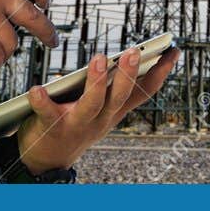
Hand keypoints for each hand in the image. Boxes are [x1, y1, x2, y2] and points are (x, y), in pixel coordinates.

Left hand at [14, 45, 180, 174]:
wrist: (46, 160)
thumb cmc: (75, 124)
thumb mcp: (102, 110)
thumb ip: (115, 88)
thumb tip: (128, 56)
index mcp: (114, 111)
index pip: (143, 92)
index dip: (160, 73)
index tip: (172, 50)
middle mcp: (100, 120)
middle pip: (119, 98)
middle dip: (128, 75)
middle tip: (134, 52)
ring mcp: (78, 125)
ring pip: (91, 105)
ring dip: (97, 83)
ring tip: (99, 60)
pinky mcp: (52, 128)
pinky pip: (47, 114)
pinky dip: (42, 101)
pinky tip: (37, 88)